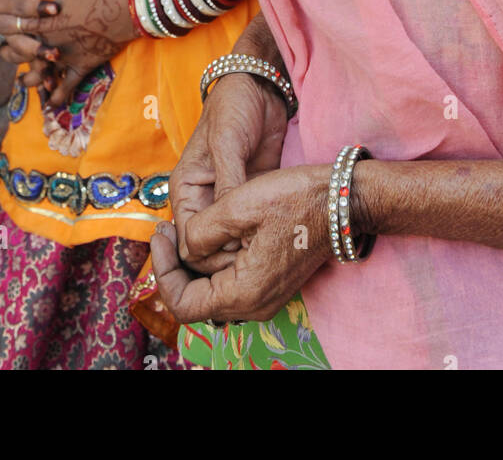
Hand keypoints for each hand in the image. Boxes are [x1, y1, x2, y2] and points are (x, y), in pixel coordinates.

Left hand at [0, 0, 136, 107]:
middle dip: (8, 47)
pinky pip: (67, 87)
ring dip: (29, 75)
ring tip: (23, 77)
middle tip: (3, 47)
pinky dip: (58, 96)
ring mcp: (65, 55)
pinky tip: (51, 103)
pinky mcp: (81, 66)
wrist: (127, 9)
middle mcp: (50, 40)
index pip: (11, 20)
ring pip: (38, 72)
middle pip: (18, 47)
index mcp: (43, 18)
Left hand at [150, 164, 331, 323]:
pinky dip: (213, 261)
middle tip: (165, 230)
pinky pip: (230, 281)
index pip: (182, 303)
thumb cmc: (296, 199)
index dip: (162, 270)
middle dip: (174, 265)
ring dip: (193, 263)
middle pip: (195, 299)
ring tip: (183, 227)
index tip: (160, 234)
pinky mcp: (271, 282)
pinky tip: (211, 231)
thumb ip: (202, 231)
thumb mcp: (240, 204)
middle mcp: (254, 305)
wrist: (343, 201)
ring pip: (212, 290)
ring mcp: (264, 295)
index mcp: (244, 293)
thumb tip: (184, 245)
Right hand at [169, 72, 289, 274]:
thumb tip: (224, 226)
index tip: (237, 256)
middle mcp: (203, 200)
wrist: (260, 87)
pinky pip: (249, 229)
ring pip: (229, 242)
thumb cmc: (234, 108)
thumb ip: (226, 182)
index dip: (207, 252)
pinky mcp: (250, 199)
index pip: (187, 238)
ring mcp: (227, 202)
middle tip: (257, 259)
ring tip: (269, 252)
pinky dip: (258, 239)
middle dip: (227, 257)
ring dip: (245, 251)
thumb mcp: (227, 142)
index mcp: (186, 189)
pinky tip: (277, 242)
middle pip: (207, 247)